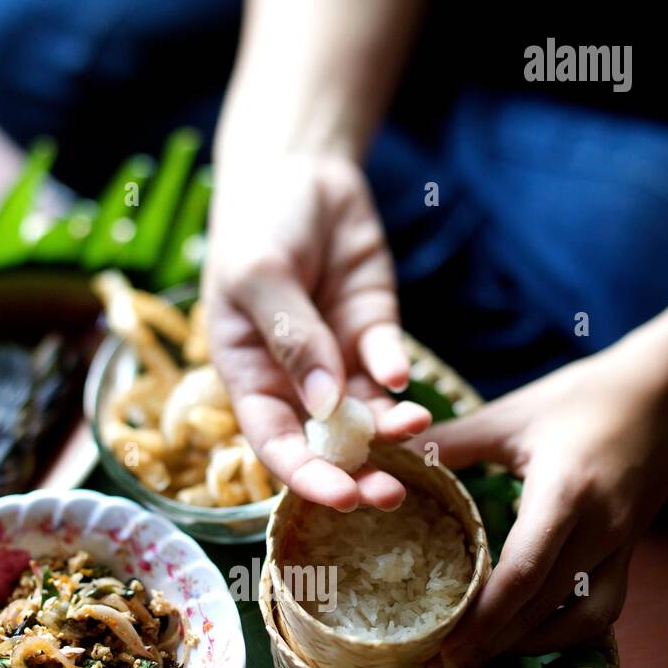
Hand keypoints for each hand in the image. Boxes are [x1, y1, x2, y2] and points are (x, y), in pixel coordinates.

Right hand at [204, 153, 430, 510]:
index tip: (340, 499)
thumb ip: (293, 340)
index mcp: (250, 378)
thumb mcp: (261, 276)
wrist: (298, 169)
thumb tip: (324, 405)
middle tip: (391, 494)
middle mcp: (294, 382)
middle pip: (326, 446)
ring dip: (391, 430)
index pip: (276, 445)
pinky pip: (387, 366)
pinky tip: (400, 373)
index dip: (306, 477)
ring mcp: (337, 360)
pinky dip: (396, 374)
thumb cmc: (257, 223)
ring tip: (416, 428)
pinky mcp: (373, 333)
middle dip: (359, 473)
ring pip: (367, 414)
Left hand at [423, 338, 667, 667]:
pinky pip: (603, 608)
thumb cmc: (585, 395)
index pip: (523, 574)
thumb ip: (452, 443)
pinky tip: (527, 634)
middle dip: (491, 648)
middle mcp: (598, 529)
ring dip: (530, 645)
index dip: (482, 620)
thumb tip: (389, 456)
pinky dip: (565, 629)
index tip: (442, 649)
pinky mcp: (629, 550)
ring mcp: (620, 545)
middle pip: (544, 608)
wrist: (667, 389)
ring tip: (481, 658)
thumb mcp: (513, 415)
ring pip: (582, 620)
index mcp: (564, 494)